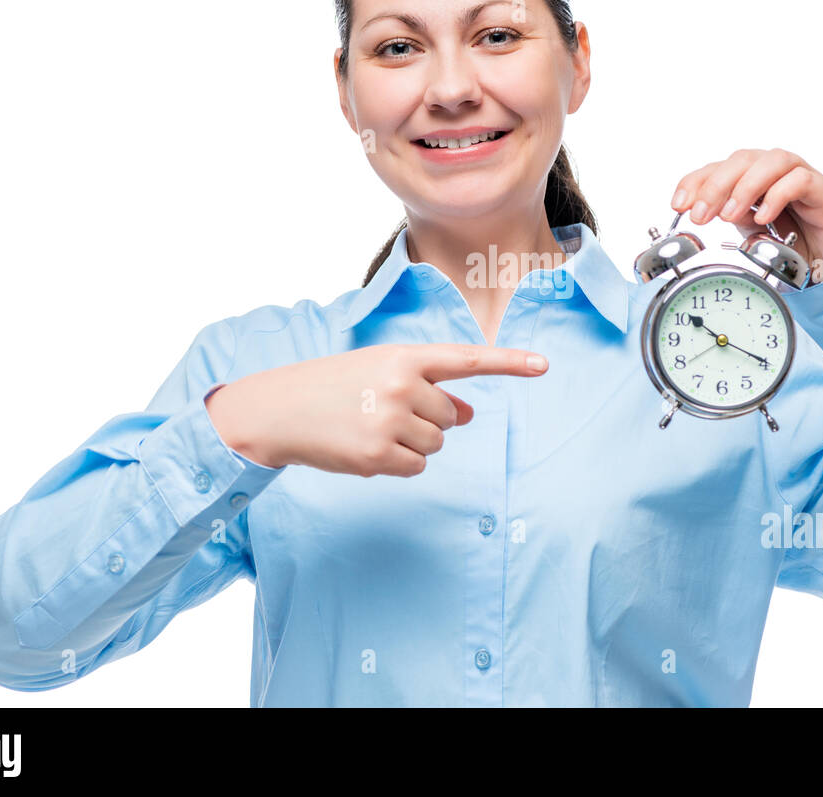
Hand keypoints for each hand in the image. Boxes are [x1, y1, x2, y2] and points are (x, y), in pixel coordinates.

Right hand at [205, 343, 547, 476]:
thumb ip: (428, 387)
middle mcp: (402, 384)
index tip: (543, 366)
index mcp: (404, 355)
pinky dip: (400, 464)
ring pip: (436, 445)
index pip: (466, 359)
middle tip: (385, 412)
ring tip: (372, 428)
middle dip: (427, 420)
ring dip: (413, 443)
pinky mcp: (378, 454)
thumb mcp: (381, 372)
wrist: (280, 409)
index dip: (508, 362)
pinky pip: (417, 467)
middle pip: (451, 418)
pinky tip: (369, 448)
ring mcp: (390, 420)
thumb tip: (469, 414)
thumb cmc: (335, 386)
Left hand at [670, 148, 822, 282]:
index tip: (678, 204)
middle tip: (701, 214)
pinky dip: (777, 196)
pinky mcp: (821, 189)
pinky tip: (763, 218)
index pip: (718, 167)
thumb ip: (731, 213)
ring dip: (745, 186)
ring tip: (729, 215)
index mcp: (752, 176)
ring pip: (771, 161)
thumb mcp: (751, 228)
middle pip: (741, 159)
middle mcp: (774, 169)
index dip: (695, 182)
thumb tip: (703, 209)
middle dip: (715, 185)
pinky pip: (799, 180)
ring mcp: (799, 175)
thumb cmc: (793, 237)